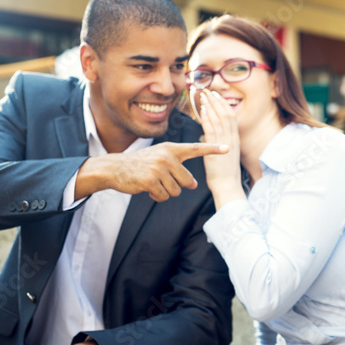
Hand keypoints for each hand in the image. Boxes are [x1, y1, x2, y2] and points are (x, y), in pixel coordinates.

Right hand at [75, 141, 227, 201]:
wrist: (116, 168)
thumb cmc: (141, 164)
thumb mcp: (160, 158)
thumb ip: (178, 166)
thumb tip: (194, 184)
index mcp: (171, 149)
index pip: (196, 149)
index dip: (213, 149)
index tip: (228, 148)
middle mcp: (167, 156)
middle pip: (188, 182)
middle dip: (178, 186)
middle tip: (164, 180)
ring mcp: (159, 168)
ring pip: (176, 191)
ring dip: (166, 192)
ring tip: (153, 182)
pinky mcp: (150, 181)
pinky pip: (164, 196)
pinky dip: (157, 196)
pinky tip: (148, 188)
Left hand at [195, 90, 245, 208]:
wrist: (227, 186)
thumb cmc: (224, 174)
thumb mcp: (224, 156)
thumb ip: (218, 144)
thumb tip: (209, 137)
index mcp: (235, 140)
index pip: (231, 117)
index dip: (223, 105)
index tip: (216, 96)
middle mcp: (232, 138)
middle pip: (226, 114)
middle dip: (217, 101)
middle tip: (208, 91)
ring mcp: (225, 143)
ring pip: (219, 119)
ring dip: (210, 106)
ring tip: (203, 97)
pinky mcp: (216, 148)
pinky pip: (211, 129)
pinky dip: (207, 118)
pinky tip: (201, 111)